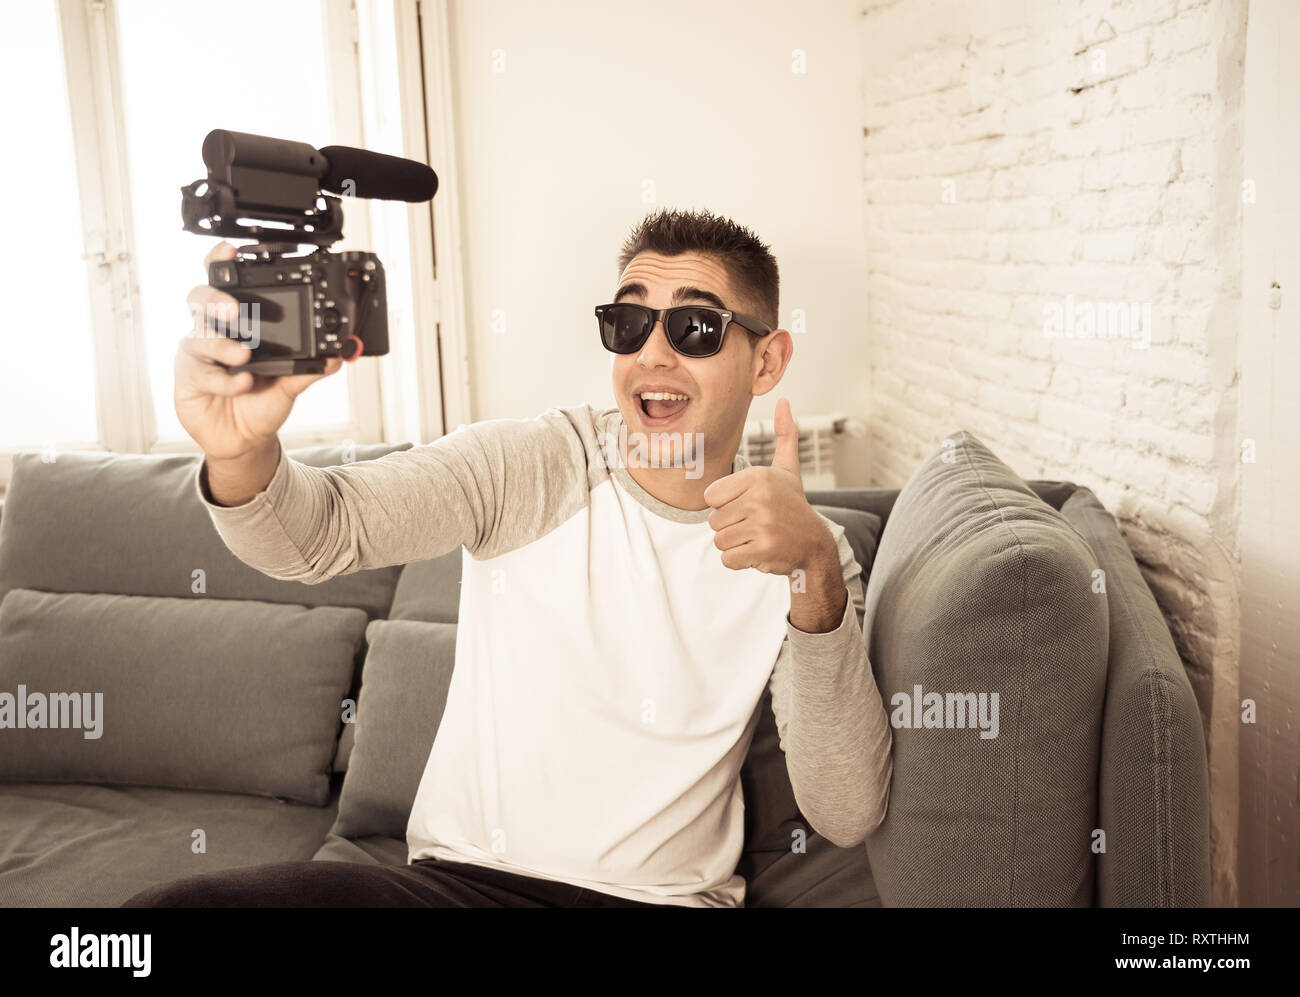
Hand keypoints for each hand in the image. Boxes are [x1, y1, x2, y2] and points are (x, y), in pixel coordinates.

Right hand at [174, 241, 341, 460]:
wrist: (246, 438)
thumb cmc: (261, 400)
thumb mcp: (291, 382)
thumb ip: (311, 367)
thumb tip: (339, 354)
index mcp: (236, 321)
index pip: (223, 283)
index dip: (221, 263)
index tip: (231, 251)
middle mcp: (212, 331)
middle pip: (199, 299)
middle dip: (215, 299)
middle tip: (235, 310)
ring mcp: (197, 354)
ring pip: (199, 337)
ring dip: (222, 344)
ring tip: (244, 355)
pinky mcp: (188, 379)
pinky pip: (201, 373)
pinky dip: (224, 379)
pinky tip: (242, 383)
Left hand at [704, 398, 836, 577]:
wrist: (815, 544)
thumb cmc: (793, 505)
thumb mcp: (788, 469)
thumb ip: (784, 435)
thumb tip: (784, 401)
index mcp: (758, 477)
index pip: (710, 495)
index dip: (725, 504)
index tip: (747, 504)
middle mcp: (760, 499)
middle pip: (713, 520)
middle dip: (730, 526)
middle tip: (755, 523)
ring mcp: (762, 525)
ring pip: (719, 540)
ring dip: (735, 543)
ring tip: (757, 536)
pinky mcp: (762, 550)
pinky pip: (728, 559)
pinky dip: (739, 560)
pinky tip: (758, 550)